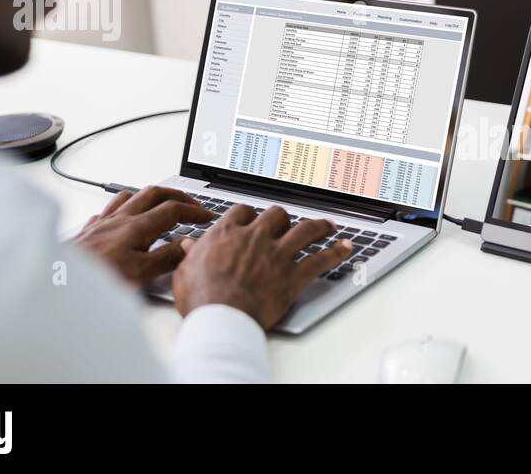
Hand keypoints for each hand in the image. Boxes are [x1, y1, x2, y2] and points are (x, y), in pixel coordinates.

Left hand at [72, 186, 213, 285]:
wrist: (56, 280)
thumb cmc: (95, 278)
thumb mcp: (140, 274)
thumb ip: (167, 257)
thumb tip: (188, 245)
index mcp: (136, 227)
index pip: (173, 210)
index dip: (194, 211)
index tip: (206, 216)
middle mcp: (119, 219)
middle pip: (153, 193)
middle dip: (177, 195)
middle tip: (191, 204)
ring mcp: (101, 222)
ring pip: (129, 196)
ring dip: (150, 195)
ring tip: (160, 202)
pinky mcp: (87, 230)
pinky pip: (108, 209)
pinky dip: (122, 208)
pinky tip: (121, 218)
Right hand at [172, 205, 351, 328]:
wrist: (222, 318)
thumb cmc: (202, 298)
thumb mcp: (185, 271)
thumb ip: (192, 255)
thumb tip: (189, 246)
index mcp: (228, 234)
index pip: (243, 211)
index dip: (250, 214)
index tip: (252, 218)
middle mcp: (256, 238)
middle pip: (276, 214)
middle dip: (283, 217)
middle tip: (288, 222)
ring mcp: (278, 255)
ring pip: (305, 230)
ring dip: (319, 226)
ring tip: (327, 226)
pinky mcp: (294, 275)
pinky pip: (321, 259)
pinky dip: (336, 253)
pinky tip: (346, 248)